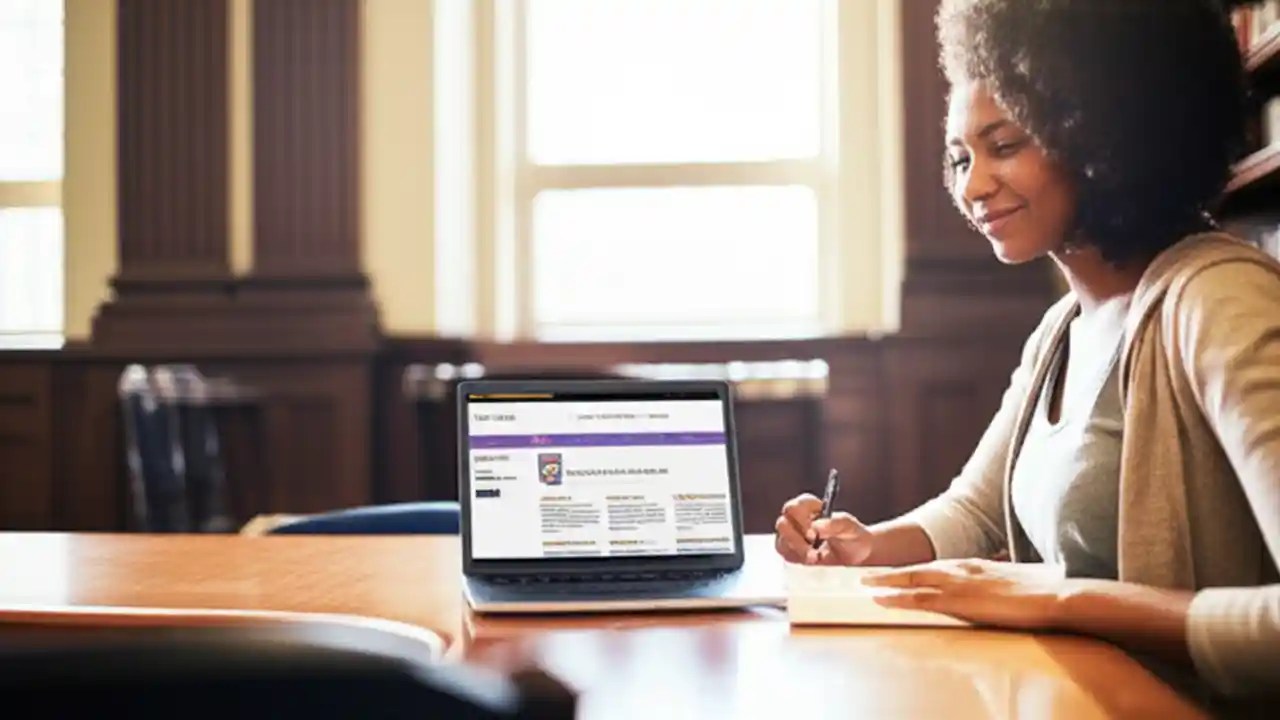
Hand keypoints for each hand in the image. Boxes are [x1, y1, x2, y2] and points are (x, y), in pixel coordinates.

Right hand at [773, 493, 874, 565]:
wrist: (859, 557)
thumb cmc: (853, 536)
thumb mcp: (850, 527)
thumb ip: (834, 523)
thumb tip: (816, 527)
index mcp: (810, 508)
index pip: (795, 506)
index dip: (800, 517)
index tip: (813, 530)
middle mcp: (797, 521)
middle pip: (783, 523)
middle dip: (796, 536)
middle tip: (812, 543)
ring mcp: (793, 539)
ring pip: (781, 541)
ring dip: (797, 549)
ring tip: (815, 557)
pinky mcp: (793, 555)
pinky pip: (786, 556)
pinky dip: (797, 559)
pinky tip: (811, 562)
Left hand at [861, 559, 1070, 629]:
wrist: (1053, 594)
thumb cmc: (1042, 590)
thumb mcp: (1014, 582)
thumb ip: (999, 584)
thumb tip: (998, 592)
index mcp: (975, 565)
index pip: (937, 566)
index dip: (915, 570)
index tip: (898, 573)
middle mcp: (961, 569)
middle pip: (918, 569)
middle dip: (892, 573)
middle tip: (869, 576)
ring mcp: (958, 583)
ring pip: (912, 580)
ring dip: (887, 582)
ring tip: (865, 585)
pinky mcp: (958, 601)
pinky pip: (919, 599)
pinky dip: (896, 598)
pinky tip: (880, 600)